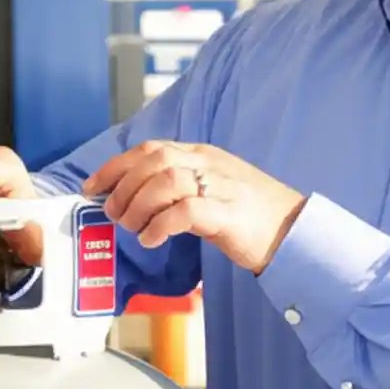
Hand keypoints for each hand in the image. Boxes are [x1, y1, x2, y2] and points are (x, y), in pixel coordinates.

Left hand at [84, 141, 305, 274]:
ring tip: (134, 228)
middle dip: (123, 188)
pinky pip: (185, 211)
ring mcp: (221, 187)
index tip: (92, 187)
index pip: (150, 149)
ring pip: (165, 180)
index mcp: (203, 154)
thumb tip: (136, 199)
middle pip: (153, 161)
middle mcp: (210, 164)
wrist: (297, 231)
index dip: (115, 166)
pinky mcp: (229, 214)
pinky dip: (160, 225)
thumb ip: (179, 188)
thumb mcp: (212, 190)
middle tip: (114, 214)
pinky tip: (152, 239)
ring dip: (139, 206)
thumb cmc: (251, 216)